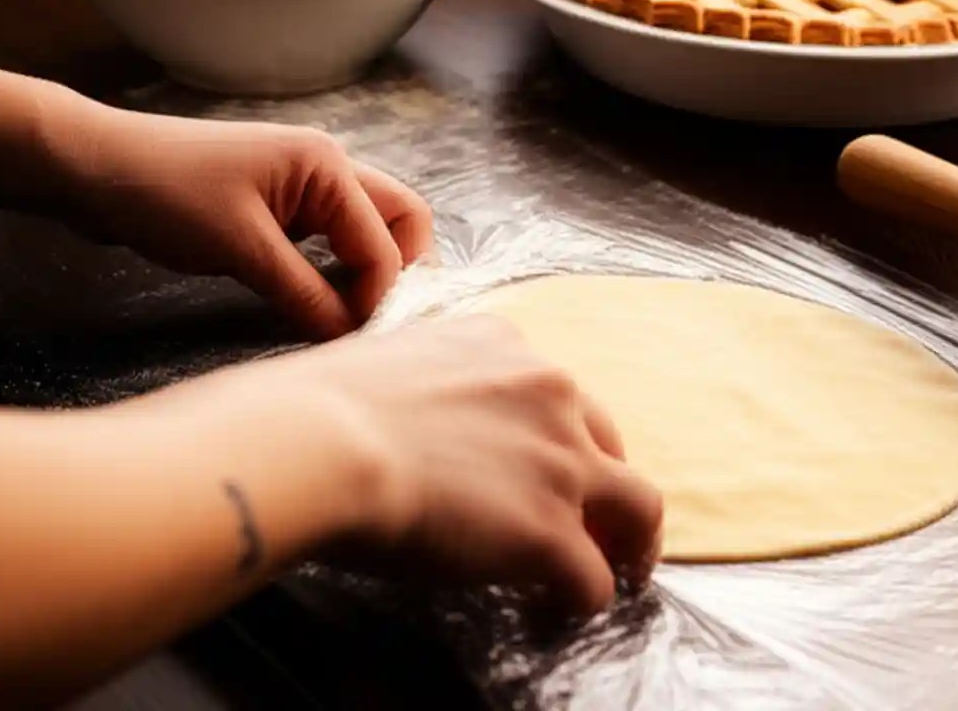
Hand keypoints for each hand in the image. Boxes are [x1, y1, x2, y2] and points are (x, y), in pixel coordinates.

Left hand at [68, 109, 431, 339]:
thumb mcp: (242, 250)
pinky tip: (314, 301)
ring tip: (342, 319)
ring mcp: (303, 186)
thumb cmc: (165, 195)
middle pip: (399, 223)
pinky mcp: (278, 207)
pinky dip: (333, 272)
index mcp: (327, 165)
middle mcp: (327, 168)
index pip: (385, 243)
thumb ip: (305, 294)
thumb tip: (351, 336)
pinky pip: (329, 242)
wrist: (92, 167)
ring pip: (366, 233)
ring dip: (362, 274)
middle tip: (368, 320)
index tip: (357, 342)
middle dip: (395, 273)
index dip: (379, 297)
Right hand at [138, 315, 662, 616]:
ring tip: (621, 572)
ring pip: (638, 507)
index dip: (557, 438)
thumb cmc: (320, 406)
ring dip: (631, 544)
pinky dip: (583, 599)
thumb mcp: (390, 361)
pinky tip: (558, 611)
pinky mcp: (552, 531)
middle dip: (605, 486)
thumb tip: (412, 422)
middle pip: (610, 444)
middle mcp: (550, 393)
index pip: (556, 395)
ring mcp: (560, 463)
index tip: (544, 466)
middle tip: (596, 522)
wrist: (319, 442)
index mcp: (505, 346)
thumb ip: (428, 385)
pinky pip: (594, 580)